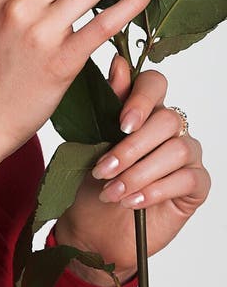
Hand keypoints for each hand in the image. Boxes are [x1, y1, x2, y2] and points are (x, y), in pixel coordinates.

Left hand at [54, 55, 210, 284]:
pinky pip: (188, 178)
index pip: (155, 83)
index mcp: (143, 107)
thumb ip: (109, 101)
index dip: (141, 99)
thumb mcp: (91, 138)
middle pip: (166, 119)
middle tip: (104, 169)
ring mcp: (186, 154)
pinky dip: (156, 190)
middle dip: (132, 147)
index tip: (121, 124)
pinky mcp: (196, 185)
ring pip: (177, 149)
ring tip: (112, 191)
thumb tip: (119, 61)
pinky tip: (132, 202)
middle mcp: (169, 126)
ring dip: (140, 172)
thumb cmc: (92, 179)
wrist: (93, 226)